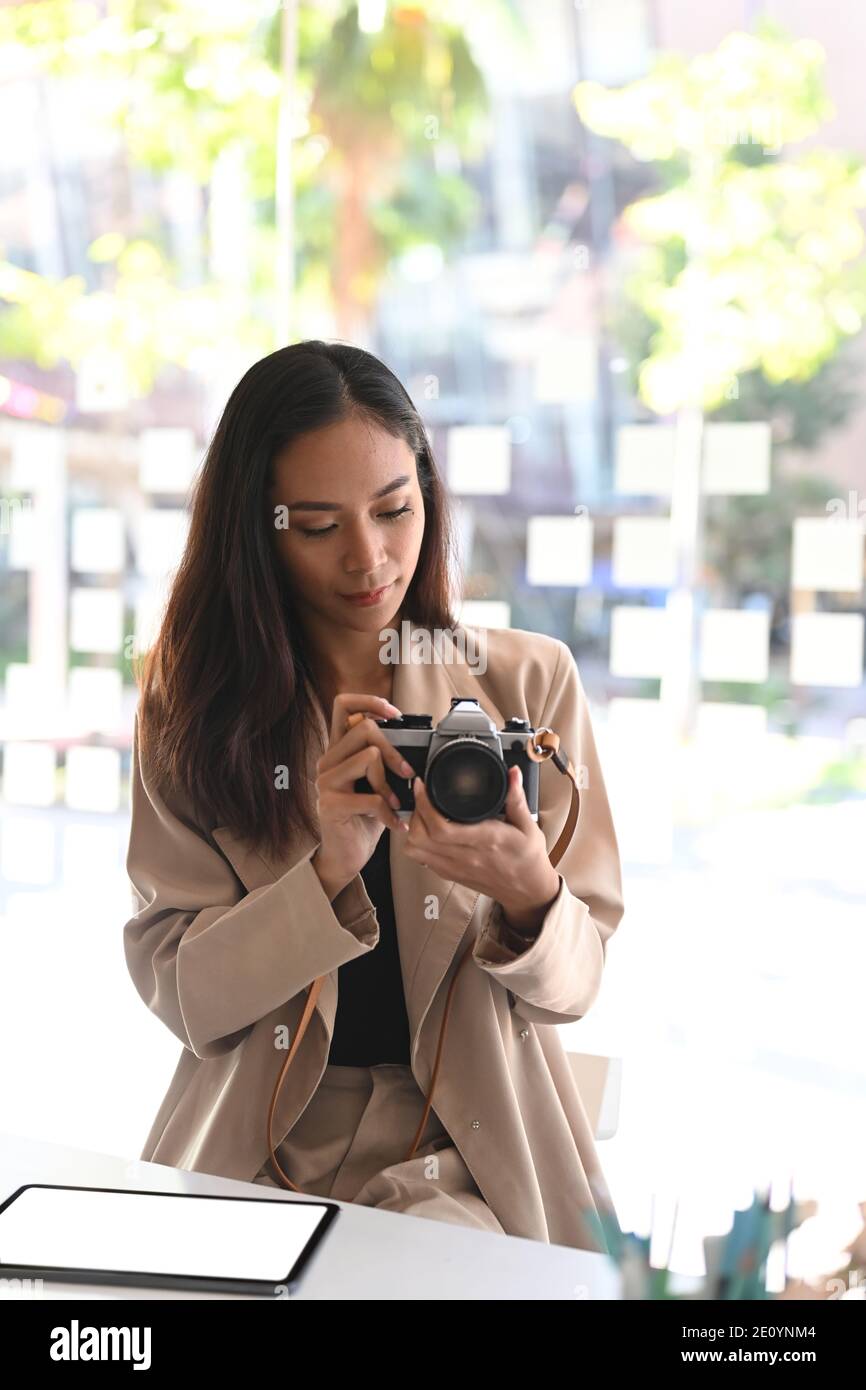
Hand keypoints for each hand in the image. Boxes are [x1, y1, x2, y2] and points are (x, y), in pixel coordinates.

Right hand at [312, 692, 412, 897]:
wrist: (345, 856)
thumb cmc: (363, 818)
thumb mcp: (377, 783)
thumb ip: (384, 760)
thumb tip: (413, 742)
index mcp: (338, 751)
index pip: (343, 706)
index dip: (370, 701)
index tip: (394, 714)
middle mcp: (327, 761)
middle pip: (363, 728)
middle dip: (394, 751)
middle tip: (407, 774)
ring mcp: (325, 782)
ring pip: (368, 757)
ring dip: (389, 783)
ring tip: (394, 803)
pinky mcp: (331, 804)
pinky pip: (371, 796)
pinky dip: (389, 812)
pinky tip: (394, 822)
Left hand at [400, 765, 559, 927]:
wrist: (528, 892)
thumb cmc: (528, 861)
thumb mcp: (528, 826)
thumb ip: (517, 798)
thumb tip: (513, 773)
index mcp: (484, 841)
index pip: (441, 827)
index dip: (424, 805)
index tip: (422, 786)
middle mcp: (465, 857)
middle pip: (420, 837)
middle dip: (415, 812)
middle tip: (422, 796)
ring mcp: (455, 868)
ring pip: (415, 850)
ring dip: (413, 829)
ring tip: (423, 813)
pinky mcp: (450, 874)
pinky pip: (422, 859)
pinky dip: (418, 843)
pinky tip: (428, 830)